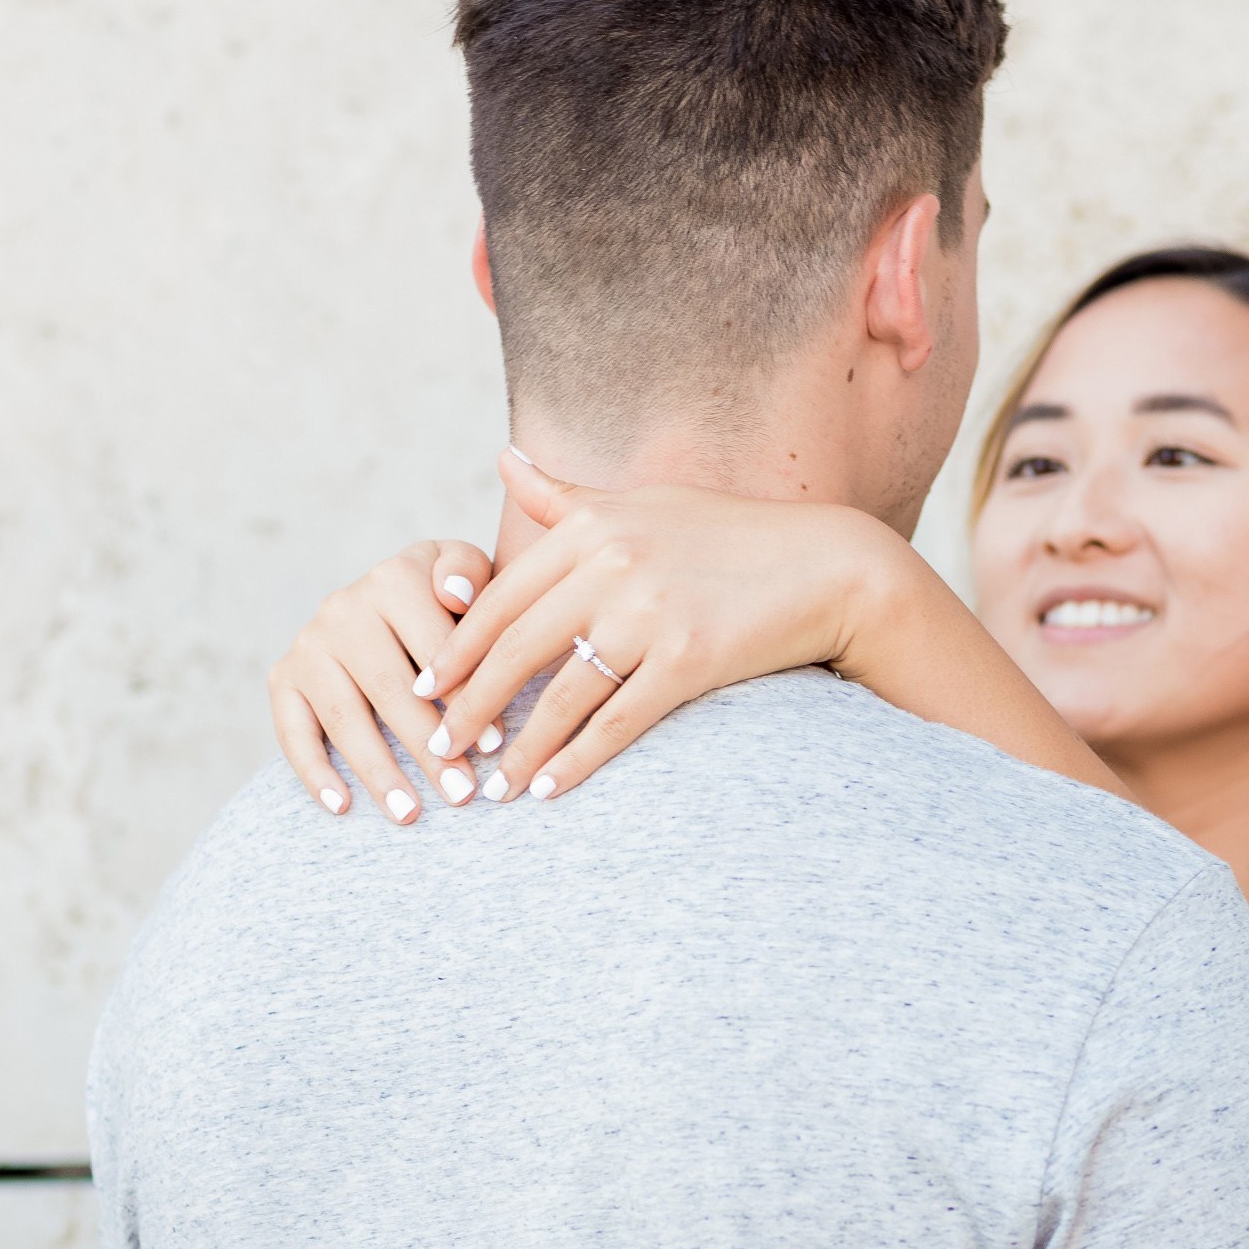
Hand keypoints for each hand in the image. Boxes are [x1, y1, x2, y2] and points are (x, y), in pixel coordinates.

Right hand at [267, 539, 497, 821]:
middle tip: (461, 794)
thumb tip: (456, 595)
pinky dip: (314, 773)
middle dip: (428, 748)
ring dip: (378, 771)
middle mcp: (342, 608)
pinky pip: (292, 733)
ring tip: (410, 814)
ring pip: (344, 718)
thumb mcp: (465, 573)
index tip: (492, 747)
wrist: (391, 604)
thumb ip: (469, 572)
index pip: (434, 648)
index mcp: (392, 579)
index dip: (466, 699)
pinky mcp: (282, 678)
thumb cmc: (444, 601)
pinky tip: (342, 807)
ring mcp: (307, 645)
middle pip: (390, 690)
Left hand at [397, 452, 910, 807]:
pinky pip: (616, 720)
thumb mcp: (640, 503)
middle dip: (470, 706)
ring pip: (560, 693)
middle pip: (516, 650)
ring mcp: (649, 613)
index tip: (423, 688)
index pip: (500, 599)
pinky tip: (549, 789)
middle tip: (438, 748)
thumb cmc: (725, 535)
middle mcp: (611, 566)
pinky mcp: (687, 659)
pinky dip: (576, 760)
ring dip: (518, 748)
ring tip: (489, 788)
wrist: (825, 566)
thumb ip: (563, 497)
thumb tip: (501, 460)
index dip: (456, 649)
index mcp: (590, 529)